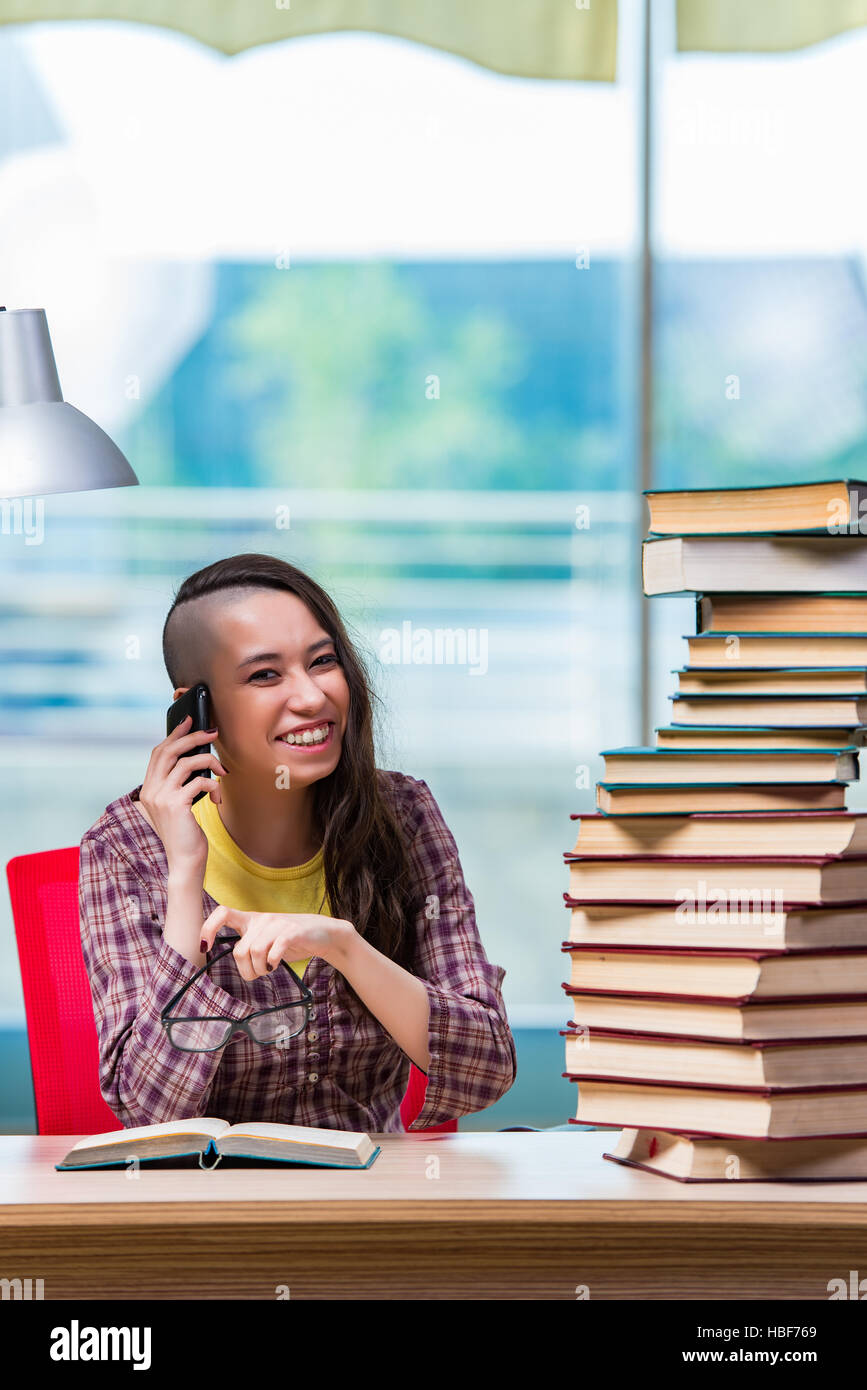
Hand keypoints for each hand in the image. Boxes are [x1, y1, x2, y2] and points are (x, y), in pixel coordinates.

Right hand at [138, 713, 228, 872]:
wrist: (185, 862)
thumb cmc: (186, 833)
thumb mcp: (179, 804)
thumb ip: (180, 784)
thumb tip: (198, 758)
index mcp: (149, 789)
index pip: (158, 753)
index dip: (174, 735)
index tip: (189, 721)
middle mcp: (151, 791)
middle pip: (169, 751)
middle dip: (192, 737)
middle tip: (212, 732)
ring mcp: (161, 797)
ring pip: (185, 763)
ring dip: (209, 762)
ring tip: (222, 770)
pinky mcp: (176, 805)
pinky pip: (199, 782)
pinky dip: (213, 785)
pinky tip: (217, 797)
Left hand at [200, 906, 353, 979]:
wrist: (324, 933)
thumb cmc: (290, 940)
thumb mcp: (265, 939)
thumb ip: (248, 945)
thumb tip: (232, 961)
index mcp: (251, 919)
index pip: (222, 913)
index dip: (208, 928)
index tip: (206, 947)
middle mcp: (262, 919)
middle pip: (240, 950)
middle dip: (247, 970)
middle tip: (259, 973)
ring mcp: (277, 924)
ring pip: (254, 953)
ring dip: (260, 969)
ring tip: (270, 968)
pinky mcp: (293, 932)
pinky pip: (273, 951)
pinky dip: (272, 963)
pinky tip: (276, 965)